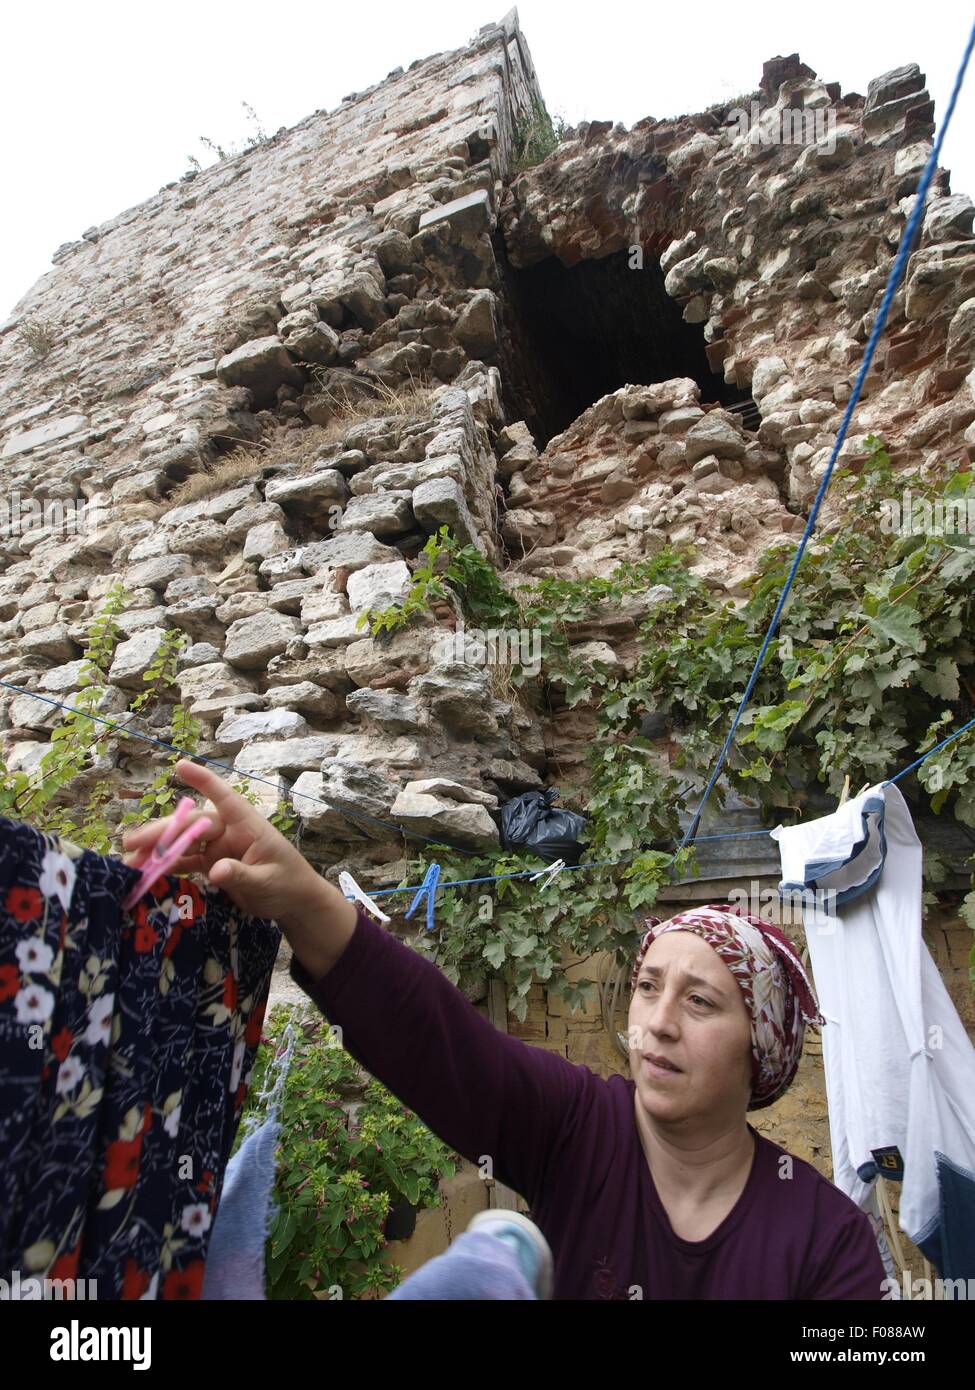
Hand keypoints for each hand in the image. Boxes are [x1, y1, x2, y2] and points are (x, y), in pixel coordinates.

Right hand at [121, 759, 355, 975]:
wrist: (294, 904)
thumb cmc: (288, 884)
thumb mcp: (267, 881)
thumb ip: (242, 875)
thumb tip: (216, 870)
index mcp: (247, 825)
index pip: (223, 797)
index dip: (203, 780)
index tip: (179, 766)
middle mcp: (229, 832)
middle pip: (192, 825)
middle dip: (162, 831)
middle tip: (131, 841)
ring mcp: (218, 848)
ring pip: (183, 843)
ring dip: (157, 850)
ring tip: (129, 860)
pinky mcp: (211, 865)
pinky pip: (185, 862)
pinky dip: (166, 867)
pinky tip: (145, 872)